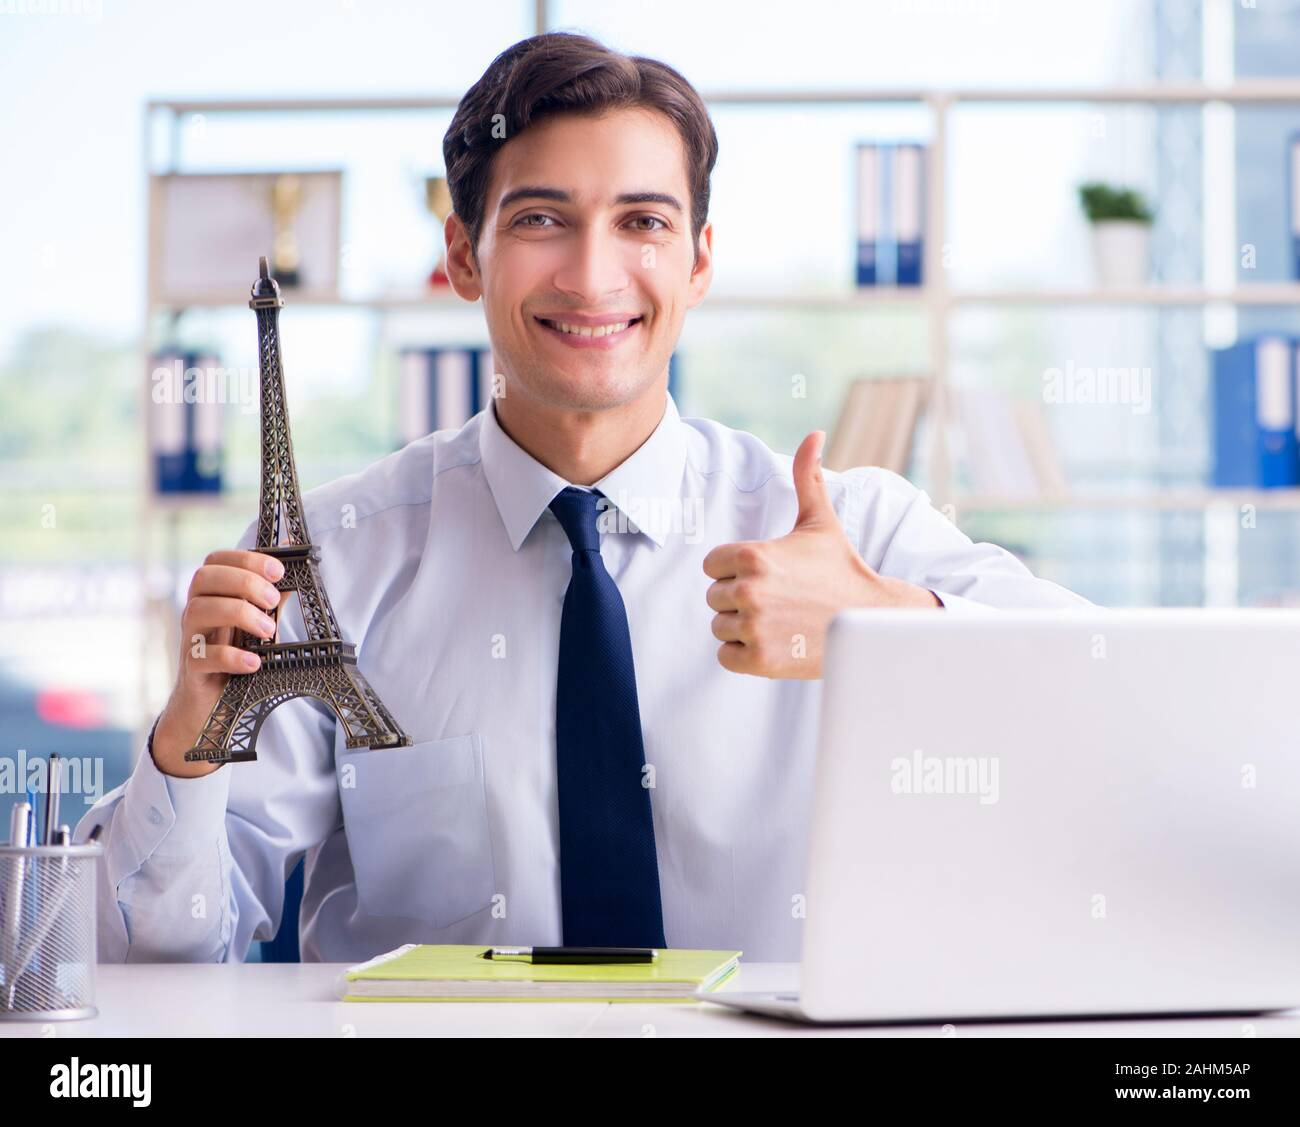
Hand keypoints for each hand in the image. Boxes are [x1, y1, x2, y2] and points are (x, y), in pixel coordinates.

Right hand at [151, 549, 285, 776]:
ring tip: (268, 631)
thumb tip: (293, 568)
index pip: (215, 560)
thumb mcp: (254, 622)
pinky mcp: (192, 670)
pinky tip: (254, 663)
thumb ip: (269, 598)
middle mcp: (196, 612)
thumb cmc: (234, 654)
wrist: (210, 703)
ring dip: (239, 614)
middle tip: (273, 600)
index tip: (278, 571)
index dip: (245, 559)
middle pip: (203, 578)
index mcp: (211, 595)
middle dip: (243, 582)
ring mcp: (190, 639)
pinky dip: (231, 657)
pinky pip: (201, 657)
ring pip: (198, 610)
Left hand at [702, 431, 938, 678]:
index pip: (712, 566)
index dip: (736, 571)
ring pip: (720, 627)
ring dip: (743, 628)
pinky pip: (726, 656)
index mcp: (753, 555)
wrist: (870, 619)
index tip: (770, 575)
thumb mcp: (820, 522)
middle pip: (715, 597)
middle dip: (741, 600)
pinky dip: (745, 655)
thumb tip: (814, 433)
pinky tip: (775, 643)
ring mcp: (754, 627)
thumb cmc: (841, 569)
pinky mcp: (760, 660)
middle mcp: (750, 590)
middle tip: (780, 600)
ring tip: (781, 621)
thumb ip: (807, 477)